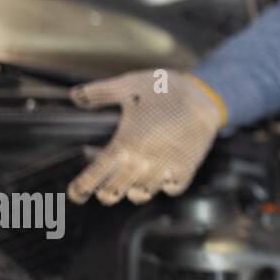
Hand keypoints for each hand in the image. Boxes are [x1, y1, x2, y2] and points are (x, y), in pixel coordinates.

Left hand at [67, 70, 224, 204]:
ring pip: (140, 195)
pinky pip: (170, 189)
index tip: (74, 194)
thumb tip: (74, 95)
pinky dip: (164, 186)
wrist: (205, 96)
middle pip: (113, 193)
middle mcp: (143, 161)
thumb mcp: (128, 85)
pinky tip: (161, 174)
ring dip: (132, 189)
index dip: (80, 189)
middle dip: (104, 192)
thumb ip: (99, 92)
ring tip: (131, 178)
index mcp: (125, 143)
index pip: (94, 177)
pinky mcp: (186, 169)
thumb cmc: (166, 90)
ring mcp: (166, 168)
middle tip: (103, 184)